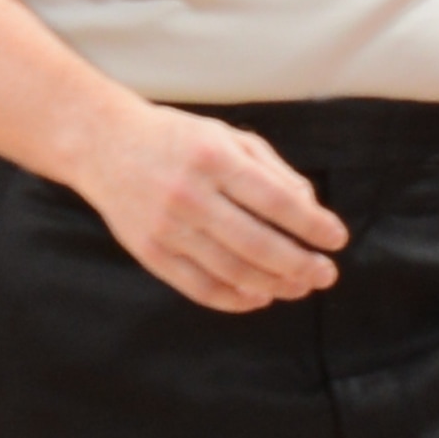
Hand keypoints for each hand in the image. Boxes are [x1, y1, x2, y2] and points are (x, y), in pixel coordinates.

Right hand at [72, 100, 346, 313]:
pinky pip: (201, 288)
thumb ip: (273, 170)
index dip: (313, 225)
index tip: (336, 238)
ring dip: (276, 286)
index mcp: (213, 157)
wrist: (102, 144)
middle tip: (326, 274)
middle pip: (258, 243)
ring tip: (301, 287)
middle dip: (301, 265)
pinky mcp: (150, 252)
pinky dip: (237, 300)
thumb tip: (311, 209)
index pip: (277, 200)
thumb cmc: (178, 140)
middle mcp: (189, 193)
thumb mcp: (227, 137)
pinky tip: (261, 296)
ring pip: (233, 271)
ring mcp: (166, 226)